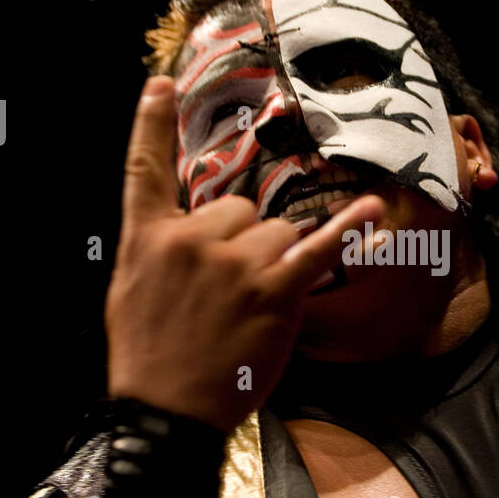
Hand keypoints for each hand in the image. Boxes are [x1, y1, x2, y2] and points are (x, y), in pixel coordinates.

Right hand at [105, 75, 383, 432]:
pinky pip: (316, 248)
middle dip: (243, 241)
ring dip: (274, 261)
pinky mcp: (274, 290)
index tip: (159, 83)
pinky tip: (368, 208)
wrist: (166, 414)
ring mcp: (234, 263)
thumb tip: (183, 232)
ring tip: (250, 308)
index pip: (143, 169)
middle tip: (227, 292)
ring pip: (276, 232)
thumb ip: (157, 250)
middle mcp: (190, 239)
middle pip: (238, 208)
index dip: (148, 123)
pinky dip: (346, 228)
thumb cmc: (147, 358)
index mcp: (147, 239)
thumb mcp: (130, 293)